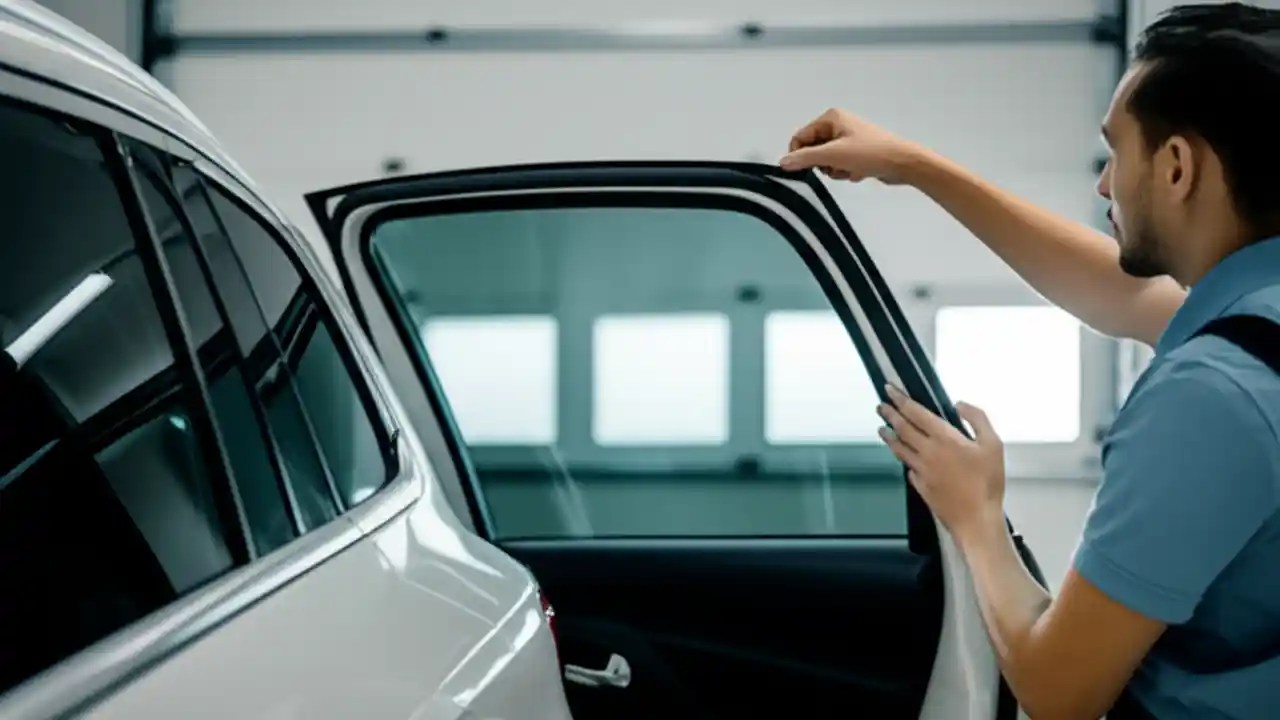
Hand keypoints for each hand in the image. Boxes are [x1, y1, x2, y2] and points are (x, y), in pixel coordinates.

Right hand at [779, 108, 922, 184]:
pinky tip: (858, 172)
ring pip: (826, 159)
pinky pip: (839, 164)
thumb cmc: (870, 154)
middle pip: (813, 149)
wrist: (903, 163)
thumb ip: (805, 158)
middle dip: (822, 164)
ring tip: (849, 170)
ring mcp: (848, 138)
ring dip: (834, 170)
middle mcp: (838, 124)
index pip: (800, 137)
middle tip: (835, 168)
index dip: (800, 155)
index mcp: (831, 117)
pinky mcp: (857, 151)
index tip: (806, 170)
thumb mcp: (833, 155)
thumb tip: (782, 162)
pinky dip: (845, 171)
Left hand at [876, 385, 1005, 541]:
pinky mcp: (920, 485)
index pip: (915, 412)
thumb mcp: (993, 445)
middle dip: (890, 414)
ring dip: (889, 436)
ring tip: (882, 429)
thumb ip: (977, 419)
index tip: (890, 390)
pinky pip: (907, 467)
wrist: (976, 519)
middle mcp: (927, 452)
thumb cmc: (987, 484)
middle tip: (881, 406)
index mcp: (944, 438)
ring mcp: (920, 470)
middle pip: (902, 428)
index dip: (900, 399)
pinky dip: (902, 458)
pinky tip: (901, 457)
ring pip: (899, 448)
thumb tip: (960, 405)